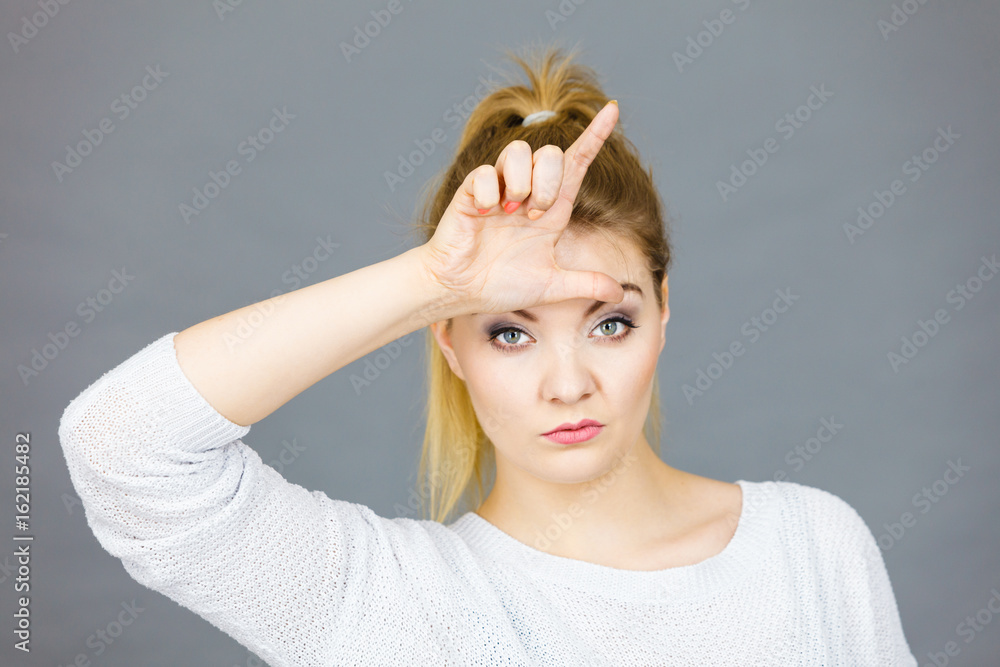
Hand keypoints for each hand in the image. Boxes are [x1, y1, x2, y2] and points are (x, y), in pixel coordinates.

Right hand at [418, 101, 624, 316]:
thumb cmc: (501, 285)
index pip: (577, 163)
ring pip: (518, 150)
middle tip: (534, 216)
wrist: (460, 292)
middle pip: (551, 151)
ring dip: (520, 183)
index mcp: (550, 209)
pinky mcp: (470, 191)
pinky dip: (489, 194)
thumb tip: (620, 293)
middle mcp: (527, 192)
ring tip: (510, 213)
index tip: (613, 110)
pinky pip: (485, 172)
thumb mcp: (552, 286)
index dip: (595, 135)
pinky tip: (483, 215)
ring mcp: (498, 188)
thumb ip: (586, 284)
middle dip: (548, 182)